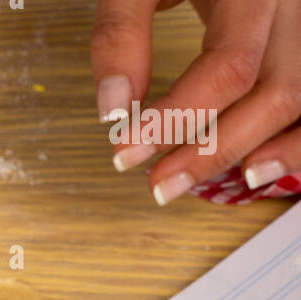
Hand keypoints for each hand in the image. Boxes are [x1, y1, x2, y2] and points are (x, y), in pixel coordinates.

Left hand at [91, 0, 300, 201]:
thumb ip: (121, 32)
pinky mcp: (300, 40)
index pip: (231, 66)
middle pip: (276, 92)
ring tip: (191, 182)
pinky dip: (293, 142)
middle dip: (212, 150)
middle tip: (155, 184)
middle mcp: (294, 3)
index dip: (177, 117)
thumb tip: (113, 110)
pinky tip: (254, 170)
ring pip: (300, 100)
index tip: (124, 150)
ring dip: (254, 151)